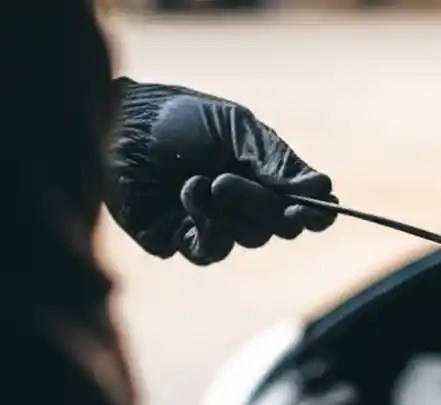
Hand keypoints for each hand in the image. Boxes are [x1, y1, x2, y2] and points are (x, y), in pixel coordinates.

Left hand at [105, 78, 337, 264]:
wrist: (118, 125)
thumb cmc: (178, 119)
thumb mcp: (238, 128)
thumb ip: (278, 161)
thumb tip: (323, 190)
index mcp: (262, 176)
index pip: (302, 206)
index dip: (314, 213)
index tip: (316, 211)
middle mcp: (241, 204)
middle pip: (279, 227)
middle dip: (263, 206)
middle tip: (229, 180)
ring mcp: (210, 224)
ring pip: (247, 240)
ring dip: (230, 212)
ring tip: (203, 180)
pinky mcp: (176, 241)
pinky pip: (208, 250)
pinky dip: (205, 224)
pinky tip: (190, 193)